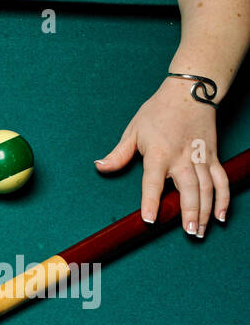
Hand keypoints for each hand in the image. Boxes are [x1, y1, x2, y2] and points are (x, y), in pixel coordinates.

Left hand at [95, 77, 228, 237]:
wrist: (190, 92)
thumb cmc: (158, 111)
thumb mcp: (134, 130)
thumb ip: (118, 154)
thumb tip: (99, 167)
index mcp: (159, 154)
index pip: (153, 182)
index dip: (151, 201)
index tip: (150, 219)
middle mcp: (182, 158)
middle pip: (189, 188)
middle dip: (190, 211)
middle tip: (189, 233)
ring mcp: (200, 157)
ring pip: (207, 187)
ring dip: (206, 210)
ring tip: (200, 231)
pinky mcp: (213, 156)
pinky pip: (221, 179)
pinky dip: (223, 197)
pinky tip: (222, 215)